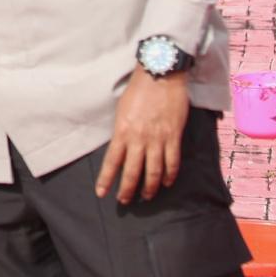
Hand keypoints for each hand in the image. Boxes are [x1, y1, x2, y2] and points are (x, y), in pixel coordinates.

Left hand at [95, 66, 189, 204]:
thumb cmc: (138, 90)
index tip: (101, 193)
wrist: (159, 75)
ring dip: (150, 187)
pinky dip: (170, 175)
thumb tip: (121, 148)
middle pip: (132, 172)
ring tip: (146, 196)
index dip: (106, 179)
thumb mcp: (121, 110)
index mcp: (122, 131)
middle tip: (124, 201)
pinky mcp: (173, 137)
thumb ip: (121, 131)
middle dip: (127, 190)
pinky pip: (172, 162)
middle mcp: (138, 139)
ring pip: (154, 172)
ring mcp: (157, 139)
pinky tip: (167, 182)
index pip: (112, 161)